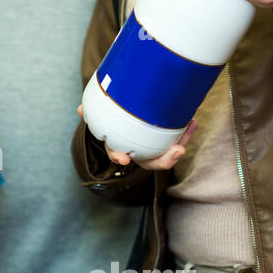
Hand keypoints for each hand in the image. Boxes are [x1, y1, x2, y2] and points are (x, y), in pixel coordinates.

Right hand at [78, 104, 196, 171]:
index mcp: (122, 149)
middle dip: (166, 160)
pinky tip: (191, 120)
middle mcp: (141, 153)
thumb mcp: (104, 118)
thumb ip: (94, 115)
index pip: (120, 156)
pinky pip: (178, 139)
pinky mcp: (168, 141)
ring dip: (181, 141)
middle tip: (177, 151)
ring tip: (190, 126)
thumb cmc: (117, 122)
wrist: (133, 121)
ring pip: (169, 151)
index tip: (123, 158)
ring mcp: (156, 149)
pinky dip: (185, 131)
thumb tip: (81, 109)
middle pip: (153, 162)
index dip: (121, 158)